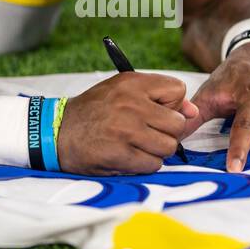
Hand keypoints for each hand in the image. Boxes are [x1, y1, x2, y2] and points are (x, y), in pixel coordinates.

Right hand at [58, 72, 198, 174]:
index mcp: (132, 83)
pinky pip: (154, 164)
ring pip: (168, 146)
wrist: (56, 132)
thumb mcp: (121, 91)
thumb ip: (158, 97)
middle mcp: (131, 104)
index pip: (178, 90)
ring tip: (137, 145)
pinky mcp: (121, 155)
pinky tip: (129, 156)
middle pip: (178, 123)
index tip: (156, 111)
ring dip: (156, 150)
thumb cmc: (94, 112)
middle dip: (166, 132)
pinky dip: (145, 164)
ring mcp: (126, 130)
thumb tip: (193, 112)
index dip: (171, 105)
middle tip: (146, 133)